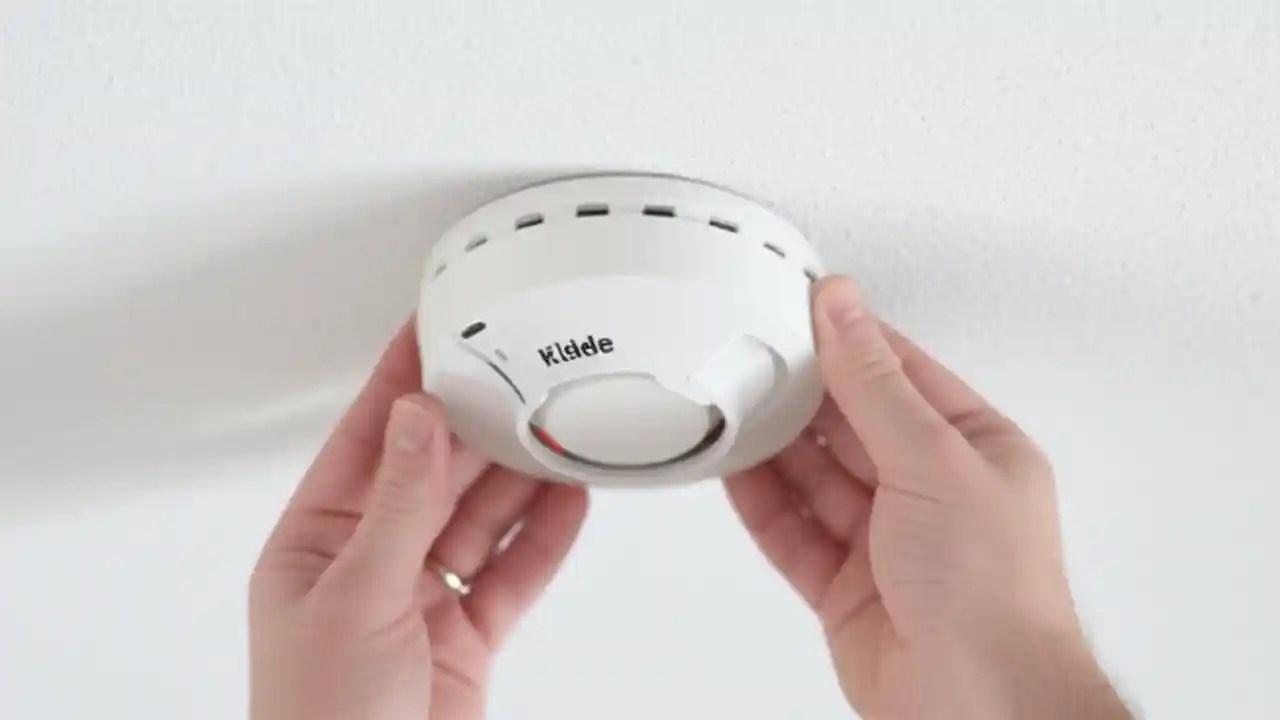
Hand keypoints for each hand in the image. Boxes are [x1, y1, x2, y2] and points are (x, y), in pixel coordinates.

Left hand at [249, 322, 588, 719]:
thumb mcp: (356, 600)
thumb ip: (398, 507)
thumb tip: (420, 420)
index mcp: (316, 541)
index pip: (366, 439)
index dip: (401, 380)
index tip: (432, 328)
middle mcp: (369, 560)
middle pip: (434, 470)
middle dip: (475, 422)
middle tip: (518, 371)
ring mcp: (420, 596)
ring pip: (479, 516)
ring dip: (518, 475)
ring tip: (557, 426)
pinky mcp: (466, 632)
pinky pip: (512, 570)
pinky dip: (543, 536)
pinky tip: (569, 500)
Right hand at [725, 277, 1129, 719]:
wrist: (977, 704)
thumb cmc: (994, 594)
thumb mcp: (932, 459)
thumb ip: (874, 385)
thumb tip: (844, 310)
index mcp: (973, 450)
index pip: (900, 374)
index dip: (848, 337)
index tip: (799, 307)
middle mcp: (931, 492)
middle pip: (851, 424)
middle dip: (801, 393)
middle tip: (749, 356)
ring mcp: (887, 541)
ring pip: (816, 477)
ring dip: (773, 445)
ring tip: (730, 406)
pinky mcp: (847, 586)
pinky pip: (794, 530)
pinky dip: (761, 501)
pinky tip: (734, 471)